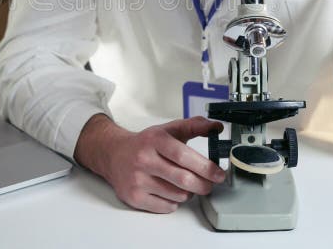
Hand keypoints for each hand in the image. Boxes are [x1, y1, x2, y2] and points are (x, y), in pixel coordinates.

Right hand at [74, 114, 225, 212]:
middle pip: (183, 179)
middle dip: (203, 185)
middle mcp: (144, 159)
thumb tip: (216, 127)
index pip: (184, 156)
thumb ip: (194, 126)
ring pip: (177, 195)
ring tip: (187, 185)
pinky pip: (166, 207)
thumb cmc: (145, 144)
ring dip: (189, 193)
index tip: (219, 174)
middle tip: (209, 184)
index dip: (205, 167)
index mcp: (155, 140)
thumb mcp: (168, 130)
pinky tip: (171, 192)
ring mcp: (138, 180)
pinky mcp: (134, 197)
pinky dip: (175, 202)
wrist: (114, 154)